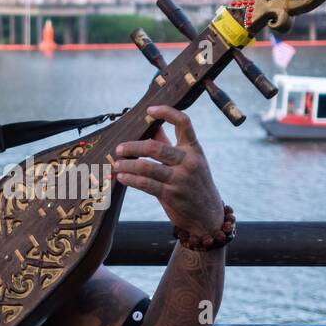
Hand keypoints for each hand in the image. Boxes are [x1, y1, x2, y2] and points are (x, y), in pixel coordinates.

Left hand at [112, 105, 224, 238]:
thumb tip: (152, 126)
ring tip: (117, 164)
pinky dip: (131, 179)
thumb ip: (170, 144)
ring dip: (127, 165)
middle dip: (133, 147)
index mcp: (194, 149)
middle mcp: (189, 162)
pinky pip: (146, 184)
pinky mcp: (171, 195)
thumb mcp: (188, 161)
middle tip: (119, 149)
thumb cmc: (194, 184)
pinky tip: (122, 177)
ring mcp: (180, 179)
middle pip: (155, 147)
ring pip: (147, 167)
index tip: (149, 110)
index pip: (184, 123)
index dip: (166, 112)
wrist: (208, 215)